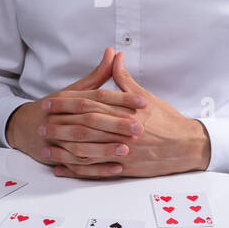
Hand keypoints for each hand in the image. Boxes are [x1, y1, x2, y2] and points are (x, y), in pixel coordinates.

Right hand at [5, 47, 146, 174]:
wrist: (23, 126)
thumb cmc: (54, 107)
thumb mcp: (74, 90)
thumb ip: (97, 75)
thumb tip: (113, 52)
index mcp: (67, 98)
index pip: (97, 96)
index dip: (121, 99)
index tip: (143, 102)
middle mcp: (60, 117)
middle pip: (90, 120)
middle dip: (115, 124)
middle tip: (139, 127)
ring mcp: (55, 138)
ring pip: (82, 144)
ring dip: (105, 148)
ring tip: (127, 149)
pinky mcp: (55, 156)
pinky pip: (77, 164)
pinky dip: (97, 168)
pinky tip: (115, 168)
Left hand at [49, 50, 210, 178]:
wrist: (188, 145)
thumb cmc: (167, 120)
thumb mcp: (146, 97)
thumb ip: (125, 80)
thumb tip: (114, 56)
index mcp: (125, 112)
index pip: (90, 105)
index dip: (68, 103)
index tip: (50, 102)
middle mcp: (122, 133)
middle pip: (84, 128)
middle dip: (60, 126)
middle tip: (40, 124)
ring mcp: (123, 153)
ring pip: (87, 152)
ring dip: (64, 150)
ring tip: (44, 148)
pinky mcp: (125, 169)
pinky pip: (96, 171)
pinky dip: (77, 171)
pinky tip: (61, 169)